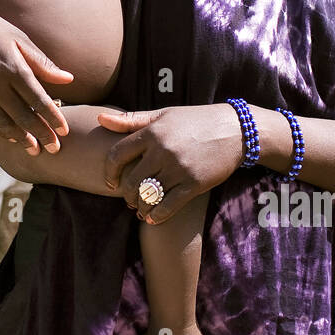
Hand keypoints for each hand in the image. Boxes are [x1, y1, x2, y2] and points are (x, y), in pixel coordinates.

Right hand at [0, 0, 71, 154]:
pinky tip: (13, 137)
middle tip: (55, 149)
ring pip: (5, 125)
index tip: (65, 131)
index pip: (40, 101)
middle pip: (25, 118)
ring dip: (23, 140)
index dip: (54, 118)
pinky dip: (1, 132)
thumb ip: (42, 63)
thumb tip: (69, 79)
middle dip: (43, 136)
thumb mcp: (18, 39)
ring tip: (35, 149)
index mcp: (13, 68)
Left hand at [99, 105, 243, 223]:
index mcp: (152, 133)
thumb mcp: (163, 115)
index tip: (110, 183)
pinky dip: (156, 216)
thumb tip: (99, 119)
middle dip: (126, 194)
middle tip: (128, 199)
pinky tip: (152, 218)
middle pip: (131, 181)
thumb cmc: (194, 120)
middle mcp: (162, 151)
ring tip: (140, 209)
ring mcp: (178, 169)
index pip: (117, 156)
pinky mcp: (194, 184)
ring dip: (140, 207)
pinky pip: (168, 206)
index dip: (109, 173)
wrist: (235, 130)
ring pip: (148, 196)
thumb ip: (131, 120)